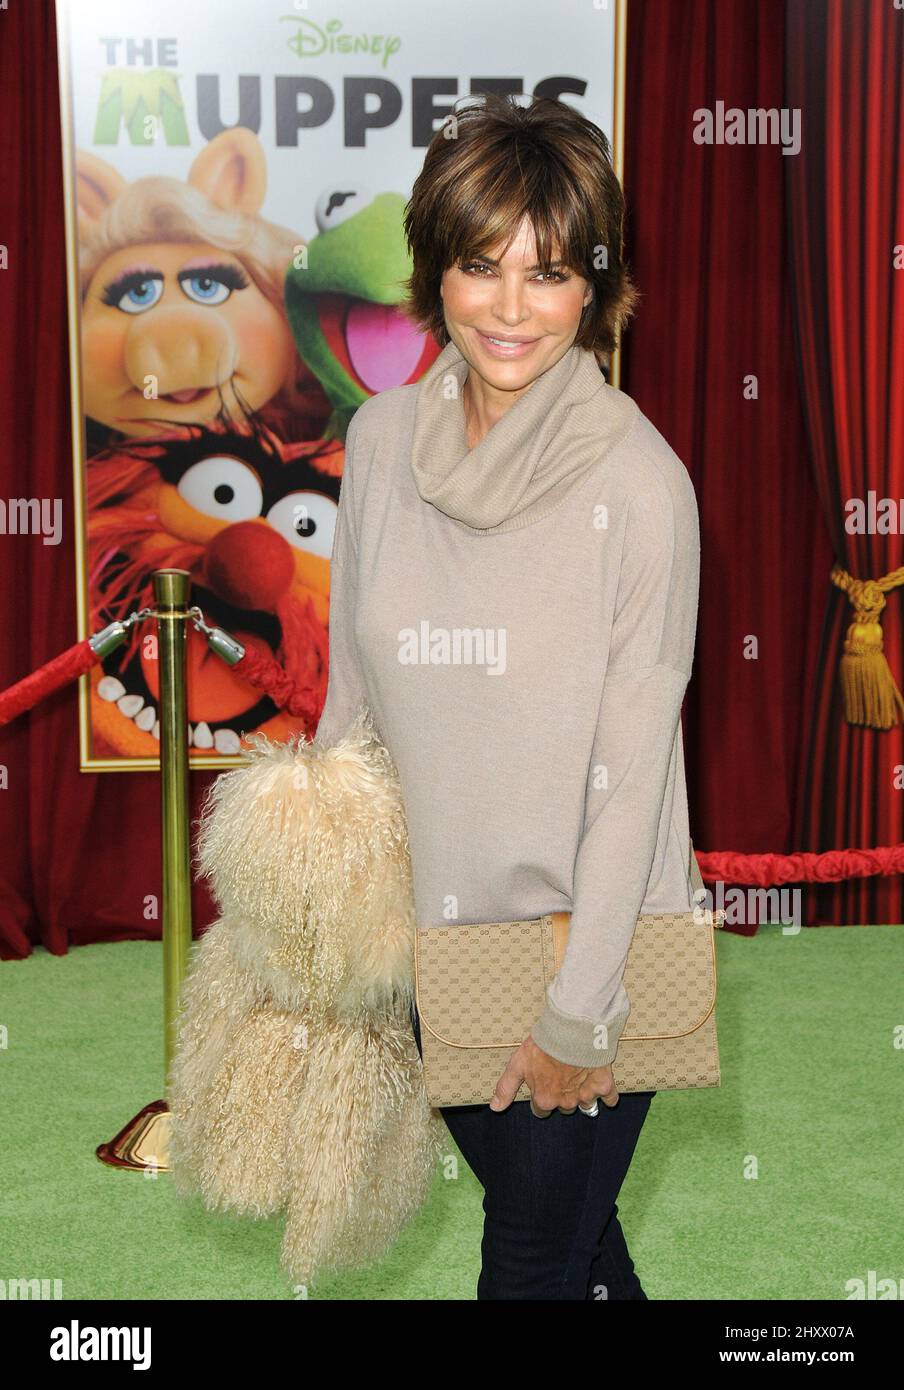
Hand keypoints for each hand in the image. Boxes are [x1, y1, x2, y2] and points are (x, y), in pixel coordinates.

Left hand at [488, 1034, 619, 1114]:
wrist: (572, 1031)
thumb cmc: (543, 1046)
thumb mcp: (518, 1064)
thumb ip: (506, 1088)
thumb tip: (495, 1108)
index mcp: (545, 1099)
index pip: (541, 1111)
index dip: (541, 1097)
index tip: (543, 1084)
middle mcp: (565, 1102)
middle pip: (563, 1107)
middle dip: (563, 1095)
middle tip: (562, 1075)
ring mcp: (586, 1096)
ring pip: (585, 1105)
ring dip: (583, 1095)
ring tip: (581, 1076)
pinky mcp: (604, 1087)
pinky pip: (609, 1098)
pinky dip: (607, 1094)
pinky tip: (602, 1083)